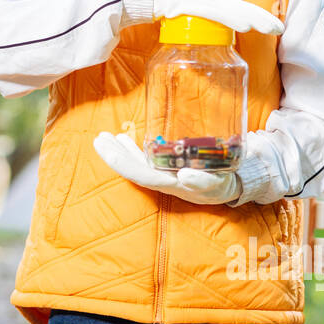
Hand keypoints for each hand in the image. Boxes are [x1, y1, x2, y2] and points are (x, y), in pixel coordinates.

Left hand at [93, 131, 241, 204]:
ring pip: (135, 162)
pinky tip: (123, 138)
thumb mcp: (217, 185)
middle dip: (114, 154)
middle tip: (99, 138)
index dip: (123, 163)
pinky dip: (132, 148)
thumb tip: (186, 176)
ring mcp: (161, 173)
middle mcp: (161, 179)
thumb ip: (203, 182)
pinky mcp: (165, 166)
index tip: (109, 150)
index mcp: (169, 184)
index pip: (141, 174)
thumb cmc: (221, 185)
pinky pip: (144, 158)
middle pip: (132, 168)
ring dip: (118, 150)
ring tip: (104, 136)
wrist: (225, 187)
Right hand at [154, 0, 282, 35]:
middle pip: (241, 8)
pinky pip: (214, 12)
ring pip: (231, 9)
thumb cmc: (169, 15)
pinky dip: (229, 18)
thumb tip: (219, 50)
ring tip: (267, 27)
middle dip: (262, 17)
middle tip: (280, 28)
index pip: (241, 11)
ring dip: (250, 17)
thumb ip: (205, 34)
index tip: (278, 28)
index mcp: (214, 6)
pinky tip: (244, 26)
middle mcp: (211, 2)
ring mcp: (201, 2)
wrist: (144, 1)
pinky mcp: (190, 4)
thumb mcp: (191, 26)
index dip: (260, 17)